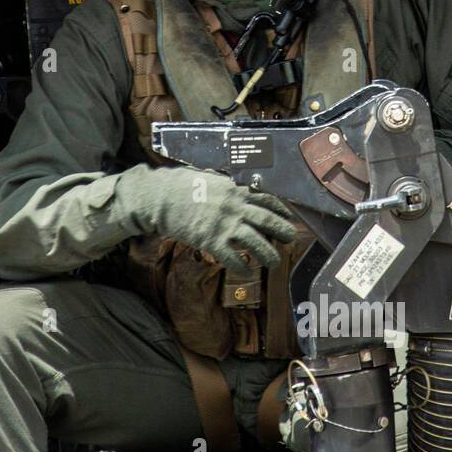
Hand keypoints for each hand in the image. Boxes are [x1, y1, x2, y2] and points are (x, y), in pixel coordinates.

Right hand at [124, 165, 295, 272]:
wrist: (159, 196)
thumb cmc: (182, 185)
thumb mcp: (210, 178)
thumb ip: (228, 185)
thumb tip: (239, 186)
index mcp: (235, 189)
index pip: (267, 198)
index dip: (282, 209)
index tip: (290, 216)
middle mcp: (234, 206)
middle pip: (267, 221)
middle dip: (283, 232)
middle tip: (292, 240)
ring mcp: (224, 224)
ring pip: (255, 242)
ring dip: (268, 254)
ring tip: (275, 262)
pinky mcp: (210, 240)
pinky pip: (232, 258)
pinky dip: (242, 268)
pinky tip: (247, 273)